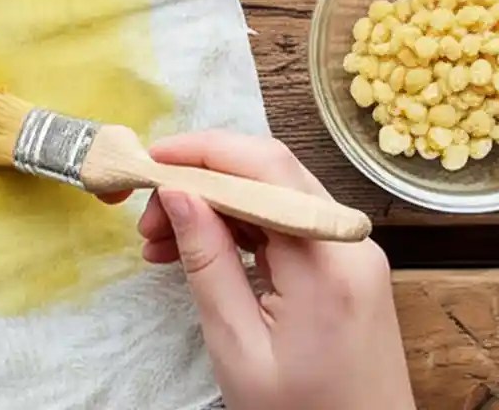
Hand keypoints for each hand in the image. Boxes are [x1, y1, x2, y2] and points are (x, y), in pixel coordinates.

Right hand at [138, 130, 413, 409]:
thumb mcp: (239, 347)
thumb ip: (208, 263)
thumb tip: (177, 194)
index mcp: (327, 263)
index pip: (263, 168)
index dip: (200, 152)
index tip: (147, 163)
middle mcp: (349, 243)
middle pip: (268, 172)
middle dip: (199, 179)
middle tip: (145, 218)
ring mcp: (353, 252)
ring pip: (273, 194)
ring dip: (214, 204)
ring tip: (159, 242)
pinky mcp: (347, 266)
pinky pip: (286, 224)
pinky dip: (238, 226)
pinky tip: (196, 249)